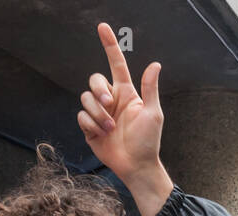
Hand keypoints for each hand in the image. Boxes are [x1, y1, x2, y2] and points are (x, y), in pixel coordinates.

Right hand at [80, 23, 164, 185]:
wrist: (136, 166)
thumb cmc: (148, 141)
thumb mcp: (153, 114)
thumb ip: (150, 88)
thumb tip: (155, 64)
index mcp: (126, 93)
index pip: (116, 64)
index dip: (109, 45)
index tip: (103, 27)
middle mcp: (111, 100)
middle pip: (94, 80)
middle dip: (99, 90)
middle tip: (110, 103)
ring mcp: (99, 113)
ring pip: (86, 99)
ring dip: (98, 114)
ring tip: (111, 129)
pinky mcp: (89, 127)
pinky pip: (81, 116)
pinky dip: (91, 125)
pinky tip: (102, 134)